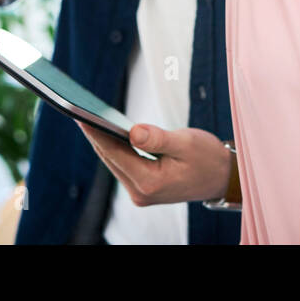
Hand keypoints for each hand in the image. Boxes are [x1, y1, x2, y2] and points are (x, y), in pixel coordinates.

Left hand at [76, 122, 232, 205]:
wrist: (222, 178)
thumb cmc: (208, 158)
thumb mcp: (186, 143)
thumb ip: (158, 138)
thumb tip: (132, 131)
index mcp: (151, 183)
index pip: (115, 153)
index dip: (96, 132)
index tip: (79, 113)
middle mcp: (141, 192)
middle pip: (110, 158)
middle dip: (94, 133)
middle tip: (77, 108)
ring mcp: (141, 193)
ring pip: (113, 161)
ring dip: (102, 139)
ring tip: (86, 114)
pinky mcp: (143, 187)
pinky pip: (122, 163)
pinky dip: (114, 146)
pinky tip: (106, 129)